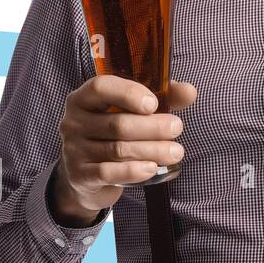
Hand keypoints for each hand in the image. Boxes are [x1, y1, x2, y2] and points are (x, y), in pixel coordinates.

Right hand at [52, 76, 196, 224]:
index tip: (154, 104)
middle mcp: (74, 122)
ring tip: (176, 152)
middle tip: (177, 128)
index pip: (101, 87)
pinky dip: (133, 170)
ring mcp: (74, 150)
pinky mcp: (80, 175)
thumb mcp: (135, 111)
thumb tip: (189, 92)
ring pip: (118, 149)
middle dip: (153, 127)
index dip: (129, 93)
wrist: (89, 175)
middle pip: (118, 123)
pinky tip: (152, 168)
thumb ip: (164, 97)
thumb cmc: (116, 133)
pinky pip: (108, 172)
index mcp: (85, 98)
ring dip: (152, 150)